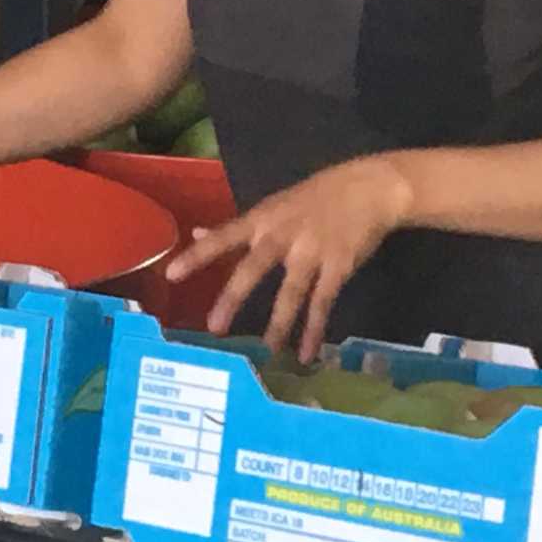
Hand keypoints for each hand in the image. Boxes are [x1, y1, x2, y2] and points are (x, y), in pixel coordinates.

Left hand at [159, 155, 416, 359]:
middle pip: (253, 268)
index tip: (171, 275)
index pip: (223, 237)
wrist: (369, 188)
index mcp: (262, 219)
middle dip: (233, 298)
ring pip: (290, 293)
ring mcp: (311, 252)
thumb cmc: (315, 197)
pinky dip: (314, 329)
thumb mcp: (272, 205)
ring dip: (278, 324)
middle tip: (214, 328)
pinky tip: (306, 352)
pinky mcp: (338, 266)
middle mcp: (282, 235)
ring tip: (265, 351)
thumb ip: (237, 227)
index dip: (197, 255)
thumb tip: (196, 233)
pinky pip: (323, 303)